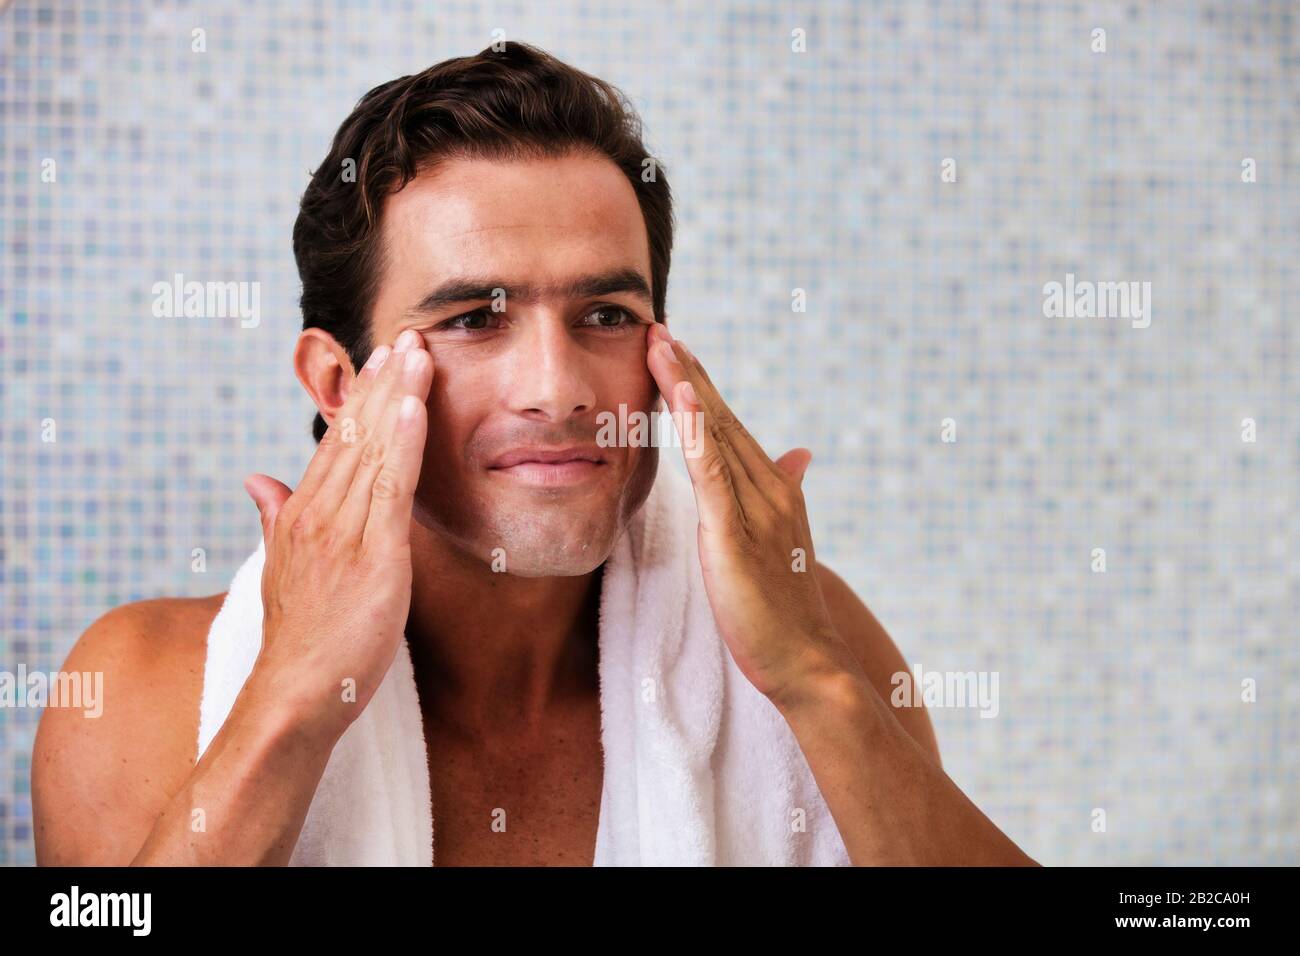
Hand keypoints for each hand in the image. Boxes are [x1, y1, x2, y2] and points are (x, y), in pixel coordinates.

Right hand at [242, 329, 432, 741]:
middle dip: (382, 383)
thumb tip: (255, 480)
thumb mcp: (281, 569)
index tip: (380, 360)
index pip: (335, 444)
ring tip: (417, 353)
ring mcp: (341, 532)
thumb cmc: (301, 640)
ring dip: (396, 397)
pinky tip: (413, 406)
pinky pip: (389, 488)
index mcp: (301, 516)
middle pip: (353, 435)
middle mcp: (317, 514)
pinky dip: (401, 443)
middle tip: (409, 337)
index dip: (360, 399)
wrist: (296, 694)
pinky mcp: (371, 555)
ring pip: (372, 450)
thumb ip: (273, 519)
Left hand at [645, 323, 858, 706]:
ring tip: (660, 345)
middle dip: (687, 371)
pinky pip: (710, 472)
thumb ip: (784, 491)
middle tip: (657, 328)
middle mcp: (767, 487)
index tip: (674, 349)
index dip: (700, 385)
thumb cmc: (786, 608)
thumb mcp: (782, 540)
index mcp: (773, 488)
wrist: (805, 661)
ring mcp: (753, 508)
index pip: (728, 426)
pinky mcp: (732, 532)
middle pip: (719, 418)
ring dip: (685, 386)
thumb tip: (799, 454)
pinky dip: (695, 431)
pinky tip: (679, 397)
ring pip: (713, 434)